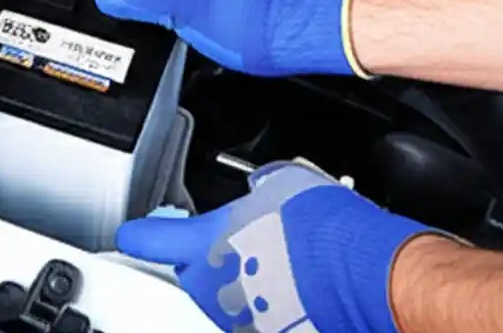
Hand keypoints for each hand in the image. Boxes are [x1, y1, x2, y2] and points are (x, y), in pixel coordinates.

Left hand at [118, 162, 431, 332]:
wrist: (366, 273)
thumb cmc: (323, 229)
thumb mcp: (285, 184)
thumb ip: (258, 188)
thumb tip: (259, 187)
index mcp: (203, 242)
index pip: (146, 239)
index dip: (140, 234)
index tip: (136, 233)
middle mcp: (212, 286)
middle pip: (192, 272)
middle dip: (211, 258)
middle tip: (246, 242)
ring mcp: (239, 318)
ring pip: (227, 299)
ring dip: (243, 284)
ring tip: (284, 265)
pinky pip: (258, 320)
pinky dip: (272, 308)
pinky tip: (301, 291)